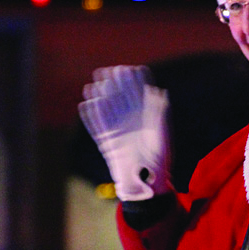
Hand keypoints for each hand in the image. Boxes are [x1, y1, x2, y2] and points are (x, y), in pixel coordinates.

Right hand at [79, 66, 171, 200]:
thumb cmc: (160, 157)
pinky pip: (96, 126)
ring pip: (106, 109)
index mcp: (145, 116)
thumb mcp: (162, 133)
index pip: (138, 93)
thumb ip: (159, 113)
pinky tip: (86, 104)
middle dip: (115, 83)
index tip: (131, 68)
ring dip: (100, 97)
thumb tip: (158, 92)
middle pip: (120, 97)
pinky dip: (91, 116)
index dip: (135, 81)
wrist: (148, 180)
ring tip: (94, 85)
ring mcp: (118, 130)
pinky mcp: (107, 141)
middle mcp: (130, 120)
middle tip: (109, 70)